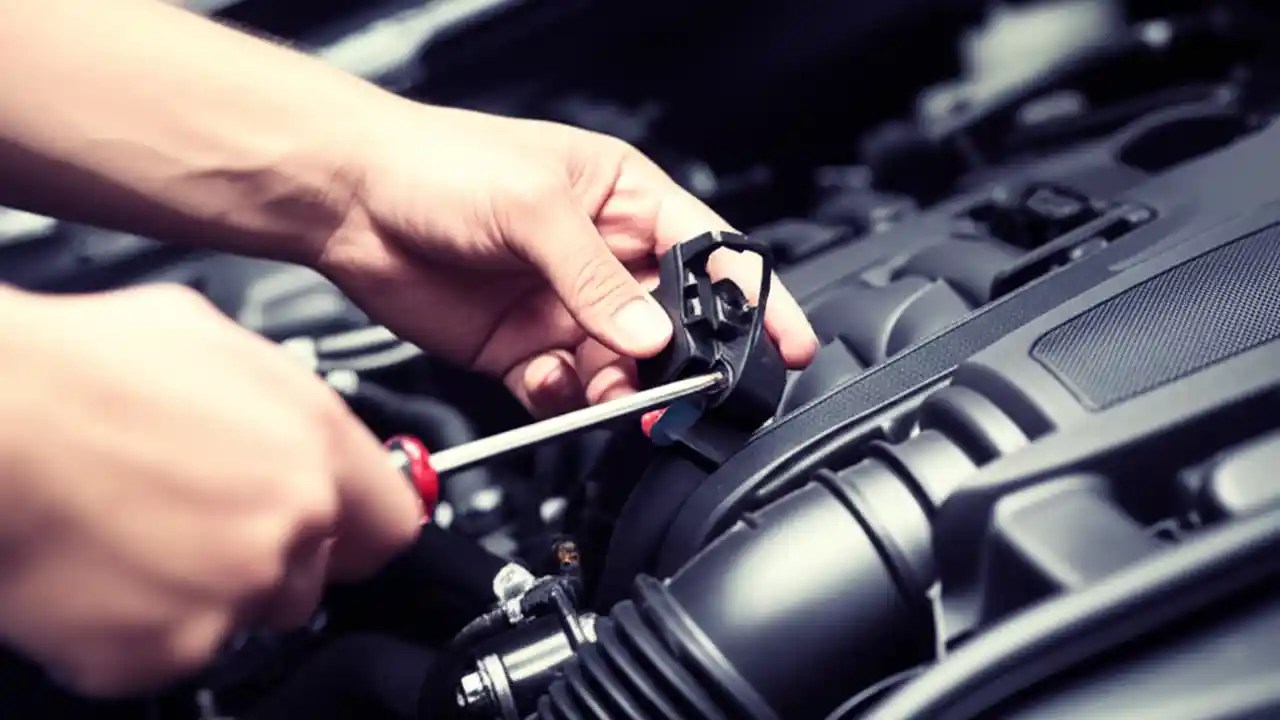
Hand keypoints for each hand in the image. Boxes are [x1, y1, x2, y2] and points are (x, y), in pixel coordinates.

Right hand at [0, 285, 420, 696]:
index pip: (392, 524)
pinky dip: (137, 626)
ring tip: (136, 533)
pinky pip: (171, 651)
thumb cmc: (77, 370)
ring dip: (205, 592)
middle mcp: (290, 522)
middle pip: (314, 578)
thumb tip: (289, 422)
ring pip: (246, 618)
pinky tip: (100, 568)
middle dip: (269, 559)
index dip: (356, 528)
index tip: (337, 531)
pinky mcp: (164, 650)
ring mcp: (232, 593)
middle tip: (198, 520)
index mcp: (313, 444)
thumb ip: (278, 401)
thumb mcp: (212, 340)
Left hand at [319, 103, 818, 416]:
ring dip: (620, 389)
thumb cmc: (438, 165)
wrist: (348, 201)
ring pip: (622, 369)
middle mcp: (601, 258)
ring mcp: (563, 307)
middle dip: (684, 362)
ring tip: (602, 388)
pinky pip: (565, 390)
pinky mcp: (521, 348)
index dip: (754, 298)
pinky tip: (545, 377)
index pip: (709, 253)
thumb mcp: (532, 206)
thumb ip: (594, 277)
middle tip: (681, 391)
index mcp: (625, 201)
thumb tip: (647, 336)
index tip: (785, 342)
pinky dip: (564, 398)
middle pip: (671, 323)